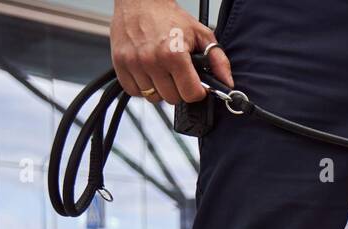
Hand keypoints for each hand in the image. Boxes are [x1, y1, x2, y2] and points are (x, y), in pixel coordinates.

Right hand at [110, 0, 232, 104]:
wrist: (140, 0)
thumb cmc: (169, 16)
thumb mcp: (201, 34)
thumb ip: (218, 60)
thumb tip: (228, 83)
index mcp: (174, 54)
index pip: (190, 95)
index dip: (197, 92)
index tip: (195, 84)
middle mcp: (152, 60)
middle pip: (172, 99)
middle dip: (179, 90)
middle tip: (178, 74)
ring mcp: (133, 63)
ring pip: (153, 97)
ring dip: (160, 89)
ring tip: (162, 71)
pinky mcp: (119, 63)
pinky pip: (134, 91)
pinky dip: (142, 87)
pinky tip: (148, 73)